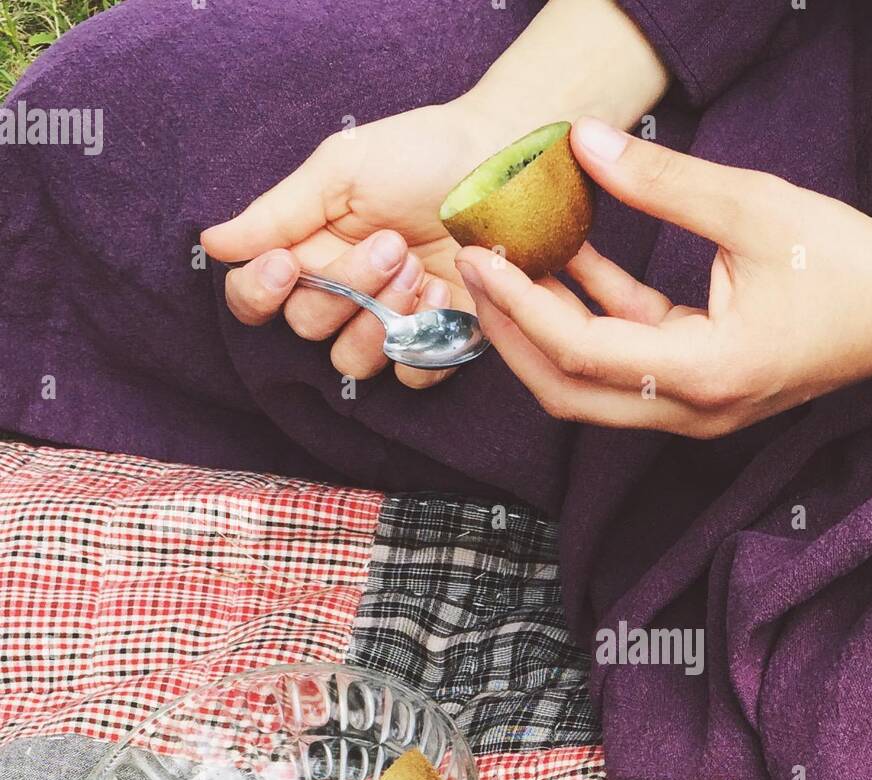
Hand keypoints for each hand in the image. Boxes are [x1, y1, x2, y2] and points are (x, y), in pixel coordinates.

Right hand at [201, 94, 517, 387]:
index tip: (285, 264)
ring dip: (381, 317)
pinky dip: (421, 345)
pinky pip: (409, 378)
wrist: (503, 168)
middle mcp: (345, 294)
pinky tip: (442, 297)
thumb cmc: (422, 154)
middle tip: (391, 245)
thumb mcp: (341, 170)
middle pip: (306, 328)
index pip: (257, 299)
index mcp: (310, 250)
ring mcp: (392, 323)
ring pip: (353, 360)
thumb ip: (278, 213)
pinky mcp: (440, 343)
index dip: (259, 294)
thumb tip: (213, 244)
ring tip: (417, 268)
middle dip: (345, 288)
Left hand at [454, 117, 871, 436]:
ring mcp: (697, 408)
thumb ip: (663, 181)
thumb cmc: (847, 263)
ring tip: (511, 260)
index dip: (520, 306)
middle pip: (569, 393)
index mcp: (705, 376)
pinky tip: (574, 259)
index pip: (581, 354)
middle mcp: (693, 410)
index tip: (478, 256)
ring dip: (550, 328)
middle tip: (474, 272)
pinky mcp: (702, 389)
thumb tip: (580, 141)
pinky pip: (630, 361)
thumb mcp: (753, 208)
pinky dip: (597, 317)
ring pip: (594, 384)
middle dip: (514, 335)